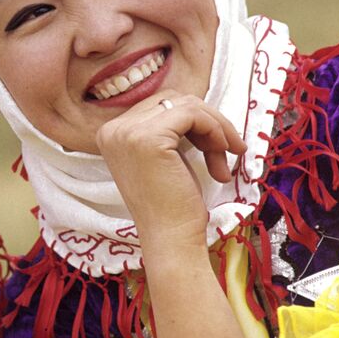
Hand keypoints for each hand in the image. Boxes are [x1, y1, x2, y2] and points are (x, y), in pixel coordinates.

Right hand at [96, 90, 245, 250]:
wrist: (170, 238)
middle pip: (172, 100)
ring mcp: (126, 133)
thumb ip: (168, 128)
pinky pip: (193, 114)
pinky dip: (215, 130)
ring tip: (226, 157)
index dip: (195, 121)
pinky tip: (223, 155)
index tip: (217, 147)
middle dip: (207, 122)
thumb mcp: (165, 157)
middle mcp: (112, 130)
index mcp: (111, 133)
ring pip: (186, 104)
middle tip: (227, 152)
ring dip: (215, 127)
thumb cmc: (172, 204)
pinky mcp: (147, 138)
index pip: (159, 104)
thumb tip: (197, 103)